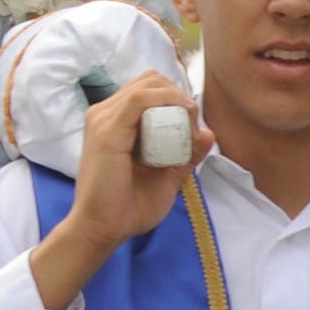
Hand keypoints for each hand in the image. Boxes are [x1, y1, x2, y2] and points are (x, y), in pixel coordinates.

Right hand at [32, 72, 212, 309]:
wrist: (102, 228)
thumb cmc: (128, 207)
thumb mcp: (167, 177)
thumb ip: (185, 155)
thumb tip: (207, 133)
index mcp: (114, 122)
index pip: (148, 90)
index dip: (175, 100)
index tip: (191, 126)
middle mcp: (105, 114)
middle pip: (150, 81)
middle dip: (178, 96)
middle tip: (191, 124)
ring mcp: (103, 118)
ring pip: (148, 85)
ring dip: (177, 99)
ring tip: (189, 126)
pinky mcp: (107, 129)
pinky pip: (140, 99)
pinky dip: (168, 101)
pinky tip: (183, 116)